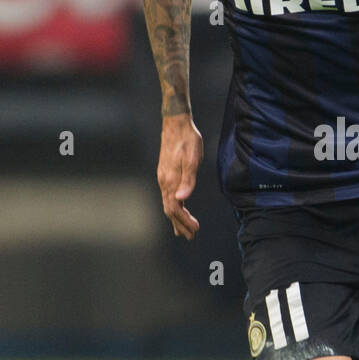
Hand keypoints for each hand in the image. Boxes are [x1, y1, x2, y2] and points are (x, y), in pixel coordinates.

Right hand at [157, 114, 202, 238]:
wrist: (176, 123)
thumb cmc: (187, 140)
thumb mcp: (192, 159)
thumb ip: (188, 180)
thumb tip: (182, 199)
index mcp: (171, 181)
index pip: (176, 208)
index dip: (184, 221)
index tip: (195, 230)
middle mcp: (164, 182)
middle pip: (170, 210)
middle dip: (180, 224)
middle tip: (191, 236)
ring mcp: (163, 178)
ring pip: (168, 204)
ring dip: (176, 218)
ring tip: (183, 230)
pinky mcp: (165, 174)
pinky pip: (167, 196)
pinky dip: (173, 207)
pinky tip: (178, 209)